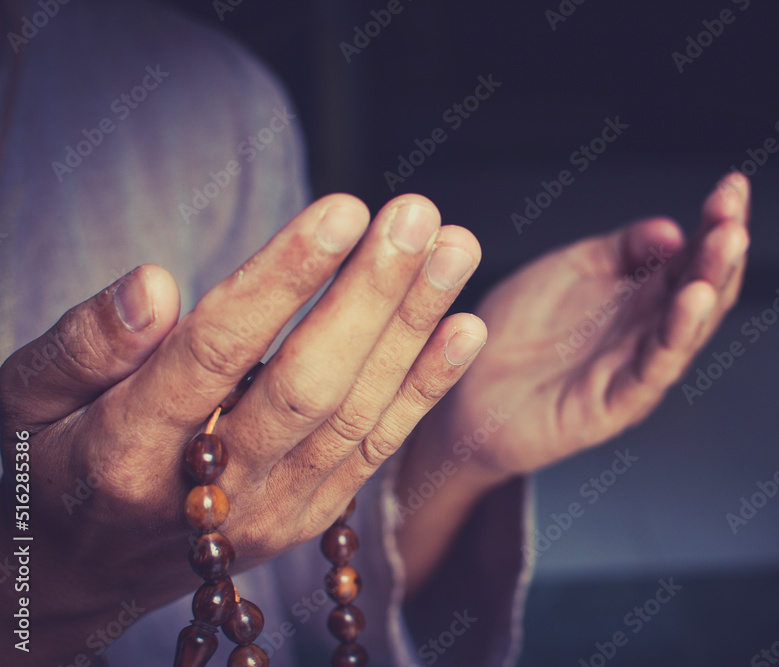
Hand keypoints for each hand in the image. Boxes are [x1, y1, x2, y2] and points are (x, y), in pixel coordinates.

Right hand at [0, 193, 484, 661]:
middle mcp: (212, 493)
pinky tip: (465, 329)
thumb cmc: (50, 461)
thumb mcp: (26, 402)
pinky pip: (377, 449)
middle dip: (370, 294)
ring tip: (454, 249)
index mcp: (126, 451)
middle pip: (307, 384)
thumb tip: (153, 284)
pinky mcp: (311, 516)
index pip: (216, 353)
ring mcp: (271, 512)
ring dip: (413, 327)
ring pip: (357, 413)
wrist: (84, 568)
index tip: (342, 211)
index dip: (284, 280)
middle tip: (415, 214)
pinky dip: (425, 388)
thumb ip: (84, 346)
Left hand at [394, 174, 750, 595]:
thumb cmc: (518, 330)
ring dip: (711, 283)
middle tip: (733, 213)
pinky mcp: (612, 404)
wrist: (465, 388)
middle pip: (701, 289)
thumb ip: (621, 249)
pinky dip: (677, 333)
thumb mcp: (571, 271)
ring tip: (727, 243)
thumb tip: (673, 229)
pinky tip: (691, 298)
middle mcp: (646, 332)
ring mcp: (633, 369)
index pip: (693, 256)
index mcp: (641, 298)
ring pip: (687, 328)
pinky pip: (651, 368)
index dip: (717, 222)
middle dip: (723, 248)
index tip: (734, 184)